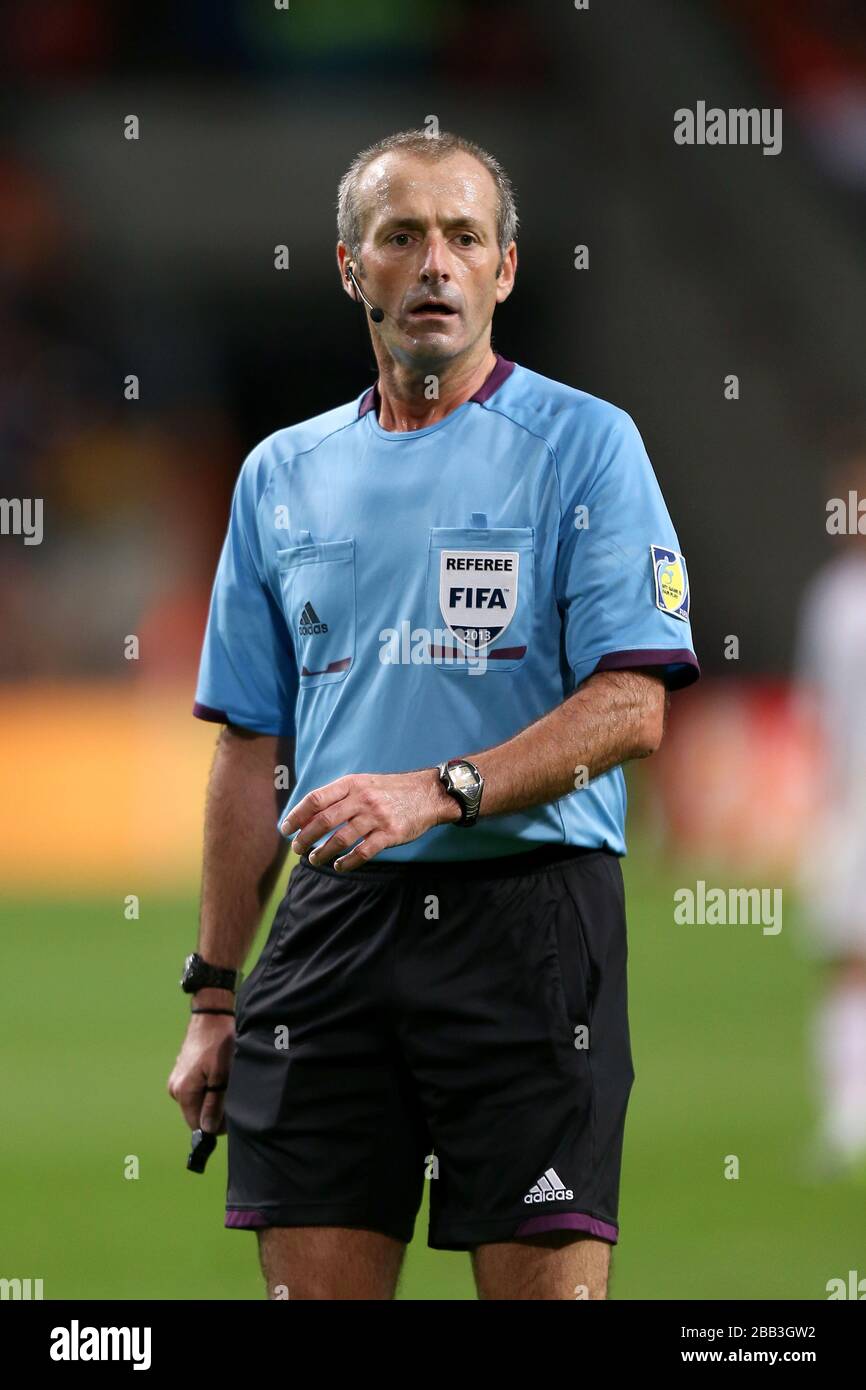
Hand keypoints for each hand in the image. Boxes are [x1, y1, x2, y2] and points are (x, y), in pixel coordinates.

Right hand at [167, 1013, 235, 1134]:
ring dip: (212, 1098)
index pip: (197, 1125)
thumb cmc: (219, 1043)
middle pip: (196, 1113)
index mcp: (183, 1092)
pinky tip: (218, 1074)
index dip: (215, 1124)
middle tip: (231, 1093)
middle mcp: (175, 1089)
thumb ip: (214, 1104)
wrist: (211, 1015)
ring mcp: (177, 1079)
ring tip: (225, 1081)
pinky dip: (208, 1088)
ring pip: (197, 1101)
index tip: (231, 1113)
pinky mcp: (181, 1072)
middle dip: (214, 1110)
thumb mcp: (222, 1075)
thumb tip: (207, 1129)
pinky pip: (196, 1089)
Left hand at [281, 768, 458, 871]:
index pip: (315, 799)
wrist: (428, 794)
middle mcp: (362, 799)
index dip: (297, 815)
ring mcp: (376, 817)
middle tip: (297, 848)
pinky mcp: (390, 834)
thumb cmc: (391, 790)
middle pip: (323, 821)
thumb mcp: (364, 783)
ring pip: (340, 839)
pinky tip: (339, 866)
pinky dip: (347, 862)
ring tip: (314, 859)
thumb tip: (310, 814)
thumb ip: (340, 796)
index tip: (285, 828)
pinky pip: (362, 852)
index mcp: (352, 784)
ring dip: (322, 853)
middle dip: (305, 838)